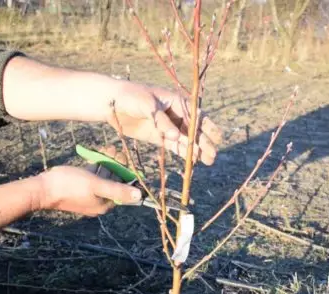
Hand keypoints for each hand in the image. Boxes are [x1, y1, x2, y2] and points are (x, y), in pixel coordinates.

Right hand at [38, 146, 141, 216]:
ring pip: (104, 174)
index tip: (125, 158)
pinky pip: (94, 173)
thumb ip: (118, 190)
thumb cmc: (69, 186)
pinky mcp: (81, 184)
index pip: (123, 188)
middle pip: (114, 180)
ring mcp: (89, 192)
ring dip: (107, 161)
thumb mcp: (96, 186)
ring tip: (107, 148)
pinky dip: (97, 163)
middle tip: (115, 149)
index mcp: (105, 203)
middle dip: (116, 164)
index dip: (126, 172)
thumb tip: (140, 196)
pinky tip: (98, 152)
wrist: (43, 188)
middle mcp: (99, 200)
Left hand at [107, 80, 222, 165]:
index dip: (207, 127)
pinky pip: (174, 146)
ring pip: (186, 139)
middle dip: (204, 141)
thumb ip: (162, 121)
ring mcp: (168, 127)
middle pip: (193, 129)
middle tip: (214, 154)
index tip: (217, 138)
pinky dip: (183, 153)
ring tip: (208, 161)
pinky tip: (193, 161)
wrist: (111, 102)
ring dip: (197, 149)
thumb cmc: (131, 96)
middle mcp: (176, 114)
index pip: (195, 115)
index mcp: (176, 101)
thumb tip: (176, 136)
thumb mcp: (147, 105)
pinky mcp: (159, 137)